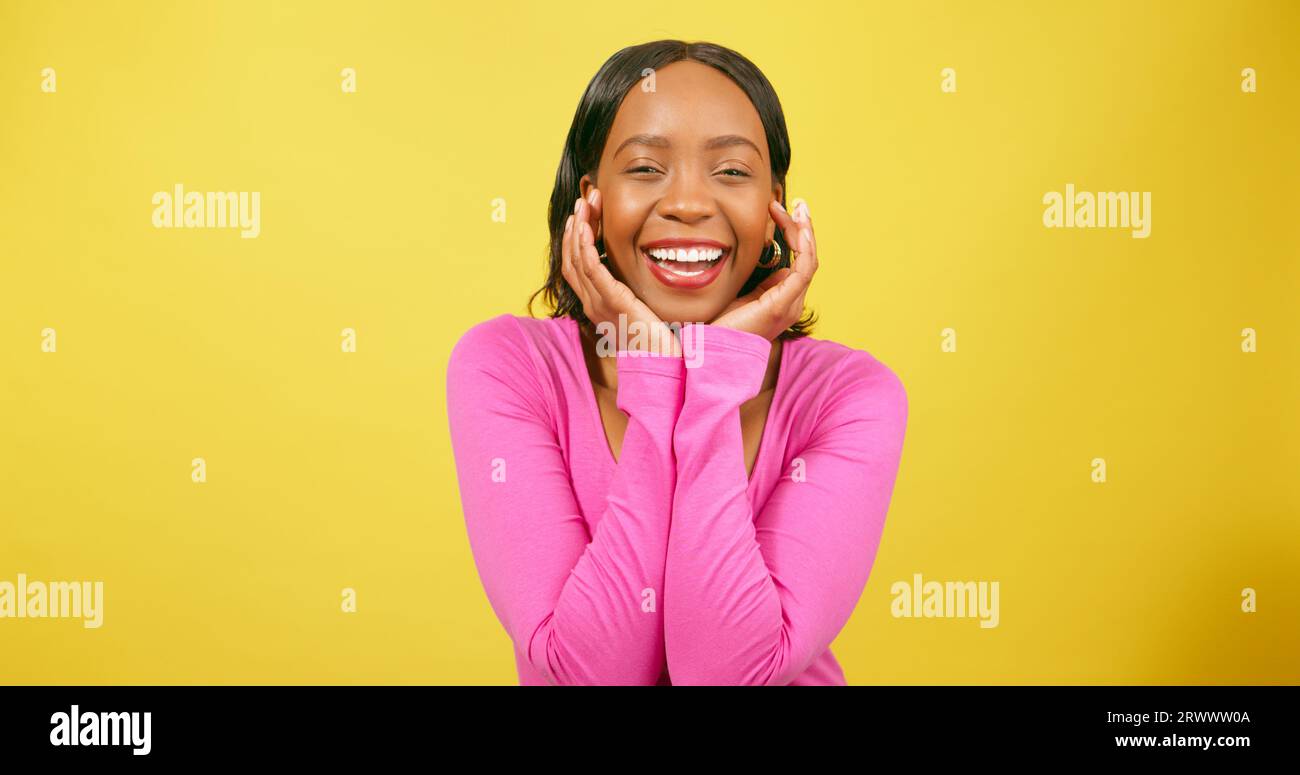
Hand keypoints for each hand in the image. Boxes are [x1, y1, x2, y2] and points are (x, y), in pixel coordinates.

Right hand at [563, 189, 680, 356]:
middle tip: (585, 200)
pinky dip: (584, 248)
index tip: (584, 214)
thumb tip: (652, 264)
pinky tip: (584, 228)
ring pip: (576, 260)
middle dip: (576, 226)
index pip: (577, 265)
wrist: (665, 363)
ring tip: (585, 204)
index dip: (576, 238)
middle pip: (572, 258)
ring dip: (578, 229)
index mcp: (598, 303)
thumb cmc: (660, 339)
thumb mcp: (644, 307)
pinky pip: (591, 271)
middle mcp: (593, 303)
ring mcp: (599, 304)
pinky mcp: (613, 303)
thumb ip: (640, 289)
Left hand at [710, 198, 818, 340]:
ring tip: (797, 208)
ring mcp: (789, 304)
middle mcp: (792, 302)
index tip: (780, 210)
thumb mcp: (741, 298)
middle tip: (796, 203)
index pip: (799, 261)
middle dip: (803, 228)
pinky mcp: (780, 305)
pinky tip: (797, 226)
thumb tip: (768, 264)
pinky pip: (803, 269)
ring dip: (804, 231)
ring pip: (809, 260)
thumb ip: (757, 284)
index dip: (794, 235)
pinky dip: (804, 246)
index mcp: (782, 299)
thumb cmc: (721, 328)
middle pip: (808, 257)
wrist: (711, 352)